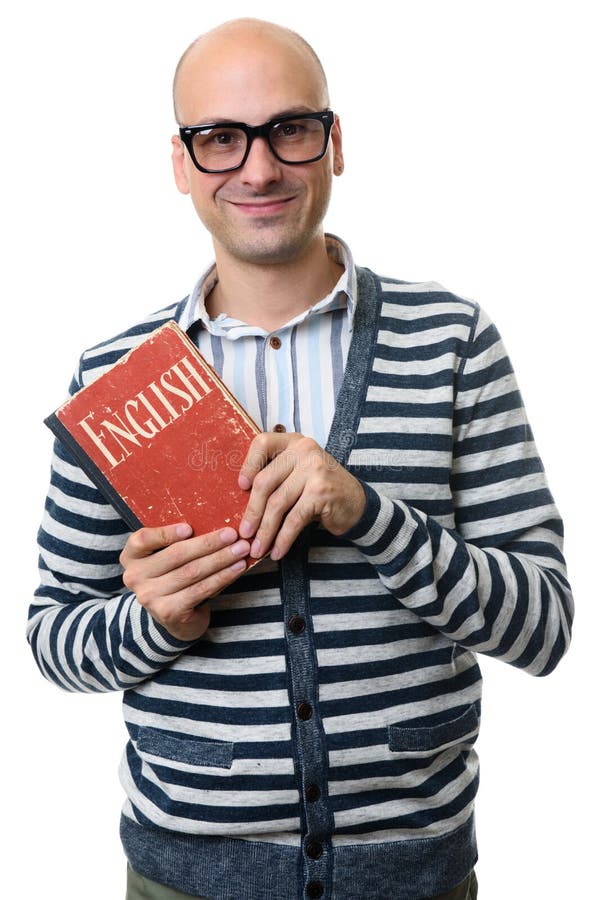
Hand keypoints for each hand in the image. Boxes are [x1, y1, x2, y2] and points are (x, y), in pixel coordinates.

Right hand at [120, 524, 250, 640]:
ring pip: (192, 572)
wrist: (174, 618)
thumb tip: (216, 522)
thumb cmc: (174, 575)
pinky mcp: (168, 612)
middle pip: (176, 555)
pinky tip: (237, 568)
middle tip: (233, 534)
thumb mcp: (167, 557)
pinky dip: (223, 577)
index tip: (190, 527)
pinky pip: (201, 590)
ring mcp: (149, 596)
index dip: (166, 533)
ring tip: (241, 550)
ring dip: (221, 559)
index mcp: (131, 556)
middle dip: (209, 543)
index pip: (143, 539)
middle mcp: (134, 577)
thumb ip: (179, 541)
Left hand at [238, 432, 365, 560]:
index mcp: (294, 442)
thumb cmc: (320, 490)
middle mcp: (304, 451)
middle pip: (265, 481)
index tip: (242, 487)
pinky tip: (278, 551)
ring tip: (258, 549)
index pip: (263, 443)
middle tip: (245, 533)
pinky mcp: (321, 492)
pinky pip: (294, 519)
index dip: (248, 465)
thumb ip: (275, 476)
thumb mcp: (298, 473)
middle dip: (252, 512)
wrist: (356, 503)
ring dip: (265, 531)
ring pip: (277, 504)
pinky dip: (283, 539)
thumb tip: (241, 504)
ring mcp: (314, 470)